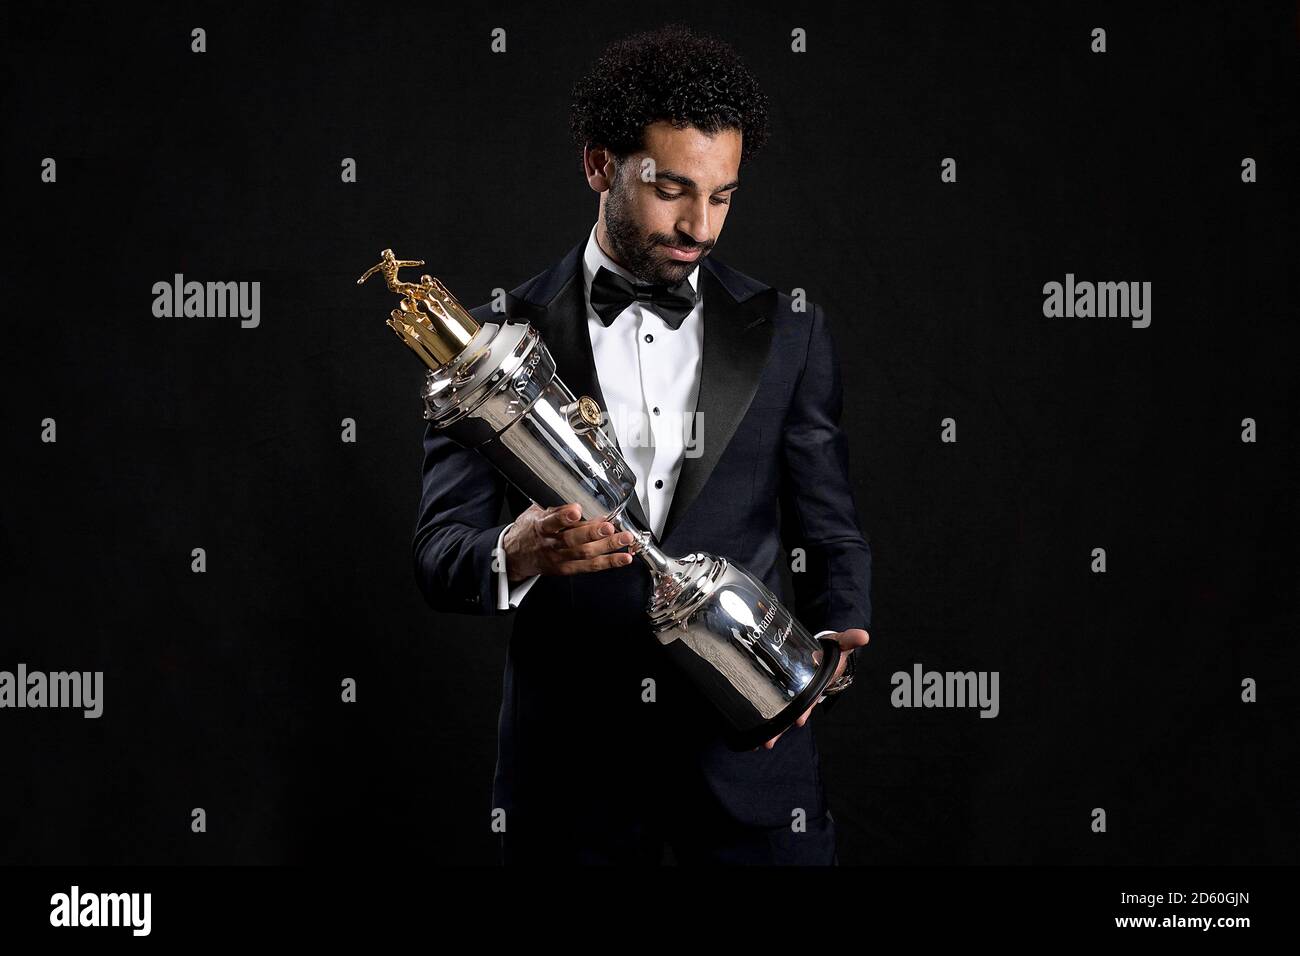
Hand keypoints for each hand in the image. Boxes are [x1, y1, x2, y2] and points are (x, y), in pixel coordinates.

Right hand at [502, 502, 636, 580]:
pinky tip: (623, 558)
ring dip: (608, 546)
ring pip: (586, 554)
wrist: (515, 556)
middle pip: (572, 540)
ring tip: (624, 538)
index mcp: (541, 527)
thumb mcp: (535, 513)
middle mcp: (551, 544)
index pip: (552, 521)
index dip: (564, 516)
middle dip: (593, 533)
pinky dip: (609, 562)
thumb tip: (577, 496)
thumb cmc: (528, 530)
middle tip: (608, 526)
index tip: (576, 510)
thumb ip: (555, 507)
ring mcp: (560, 559)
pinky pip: (591, 567)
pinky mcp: (568, 569)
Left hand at [757, 628, 869, 750]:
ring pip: (780, 715)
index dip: (804, 710)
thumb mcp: (841, 644)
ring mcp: (792, 695)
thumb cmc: (832, 651)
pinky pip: (772, 705)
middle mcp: (803, 695)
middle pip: (791, 714)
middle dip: (781, 727)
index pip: (810, 701)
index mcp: (816, 686)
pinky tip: (750, 729)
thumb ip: (849, 640)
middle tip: (769, 742)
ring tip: (760, 743)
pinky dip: (762, 716)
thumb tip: (863, 636)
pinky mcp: (782, 691)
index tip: (799, 719)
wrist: (824, 651)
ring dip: (771, 729)